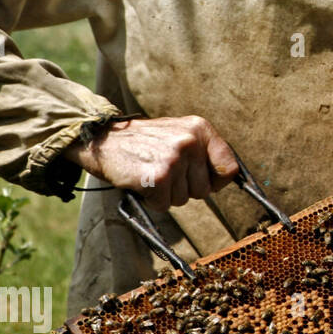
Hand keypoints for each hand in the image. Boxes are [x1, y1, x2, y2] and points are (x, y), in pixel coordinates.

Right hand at [63, 116, 240, 212]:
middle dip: (184, 188)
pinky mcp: (158, 177)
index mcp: (200, 129)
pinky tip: (141, 182)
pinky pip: (164, 205)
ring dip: (166, 194)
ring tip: (151, 173)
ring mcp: (174, 159)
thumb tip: (229, 178)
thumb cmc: (144, 142)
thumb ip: (203, 152)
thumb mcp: (179, 134)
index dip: (218, 181)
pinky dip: (152, 200)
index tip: (205, 182)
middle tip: (164, 172)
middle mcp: (190, 141)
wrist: (102, 139)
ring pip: (184, 199)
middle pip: (205, 189)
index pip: (230, 167)